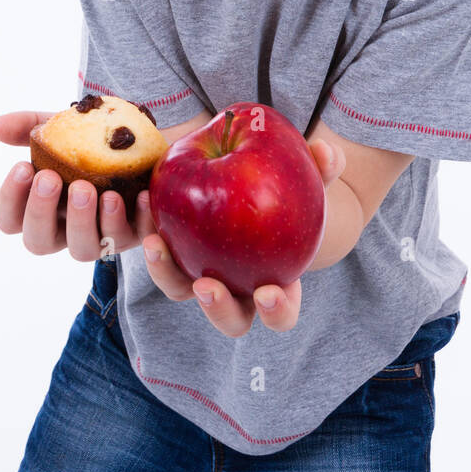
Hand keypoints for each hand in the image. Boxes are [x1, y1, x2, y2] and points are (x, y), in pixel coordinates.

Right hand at [0, 110, 154, 259]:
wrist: (144, 143)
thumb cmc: (93, 145)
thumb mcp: (63, 131)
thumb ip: (30, 127)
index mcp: (43, 209)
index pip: (10, 220)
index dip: (10, 199)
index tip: (23, 167)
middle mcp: (66, 230)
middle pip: (38, 242)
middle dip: (41, 211)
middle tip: (51, 178)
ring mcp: (101, 237)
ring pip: (83, 250)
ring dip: (83, 220)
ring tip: (90, 188)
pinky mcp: (137, 234)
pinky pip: (136, 236)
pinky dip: (138, 216)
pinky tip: (140, 194)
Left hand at [142, 134, 345, 336]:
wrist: (252, 182)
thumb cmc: (288, 189)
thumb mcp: (306, 177)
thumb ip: (321, 166)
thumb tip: (326, 151)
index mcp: (277, 284)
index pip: (281, 314)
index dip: (276, 311)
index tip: (267, 292)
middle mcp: (237, 290)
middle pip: (229, 320)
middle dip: (218, 310)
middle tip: (208, 286)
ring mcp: (200, 273)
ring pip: (180, 291)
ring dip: (166, 275)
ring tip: (157, 246)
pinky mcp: (173, 249)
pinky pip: (158, 252)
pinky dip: (150, 234)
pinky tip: (144, 201)